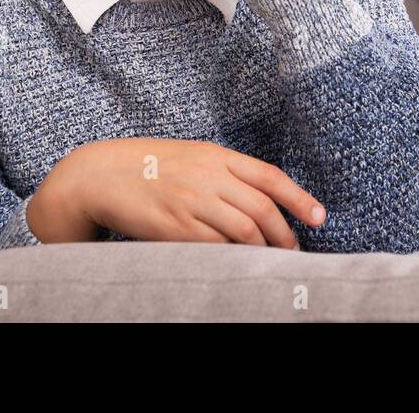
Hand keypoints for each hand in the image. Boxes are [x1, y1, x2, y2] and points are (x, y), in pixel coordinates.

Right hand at [36, 137, 326, 248]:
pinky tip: (239, 264)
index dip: (299, 198)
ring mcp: (191, 201)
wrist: (100, 175)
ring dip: (263, 249)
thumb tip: (263, 199)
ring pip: (243, 229)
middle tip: (293, 252)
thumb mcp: (192, 156)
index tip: (319, 217)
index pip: (270, 176)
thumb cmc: (150, 167)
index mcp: (216, 155)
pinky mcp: (173, 226)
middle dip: (284, 234)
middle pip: (262, 208)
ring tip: (270, 261)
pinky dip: (232, 257)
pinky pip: (213, 246)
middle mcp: (208, 175)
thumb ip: (225, 173)